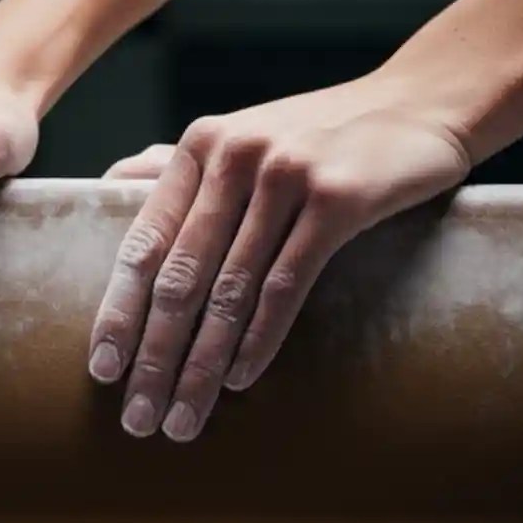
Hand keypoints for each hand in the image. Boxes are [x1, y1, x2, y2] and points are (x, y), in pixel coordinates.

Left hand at [89, 77, 472, 441]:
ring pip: (230, 290)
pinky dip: (259, 339)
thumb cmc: (323, 132)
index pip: (144, 242)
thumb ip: (180, 165)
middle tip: (138, 417)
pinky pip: (286, 284)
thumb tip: (111, 185)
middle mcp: (235, 155)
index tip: (102, 369)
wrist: (420, 104)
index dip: (118, 311)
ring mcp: (286, 174)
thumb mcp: (246, 134)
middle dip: (154, 357)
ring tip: (184, 418)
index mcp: (201, 145)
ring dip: (202, 364)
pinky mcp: (338, 198)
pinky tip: (238, 379)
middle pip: (181, 277)